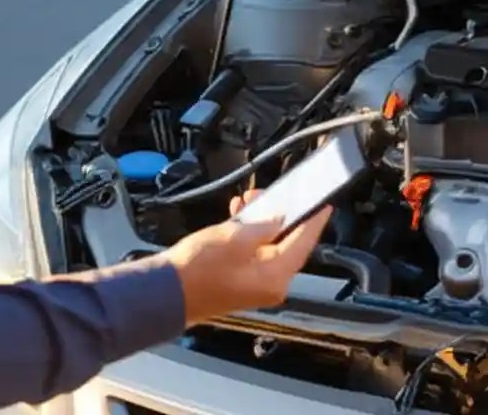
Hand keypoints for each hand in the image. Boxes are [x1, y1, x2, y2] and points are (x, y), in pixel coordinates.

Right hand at [162, 190, 330, 325]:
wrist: (164, 293)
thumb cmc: (195, 270)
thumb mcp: (234, 238)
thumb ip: (264, 226)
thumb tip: (281, 219)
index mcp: (275, 277)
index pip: (305, 243)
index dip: (314, 220)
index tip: (323, 204)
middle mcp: (270, 285)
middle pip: (288, 243)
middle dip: (280, 215)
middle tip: (273, 194)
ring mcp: (255, 286)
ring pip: (269, 246)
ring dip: (261, 222)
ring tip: (248, 201)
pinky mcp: (240, 282)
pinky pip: (254, 254)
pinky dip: (249, 235)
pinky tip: (237, 218)